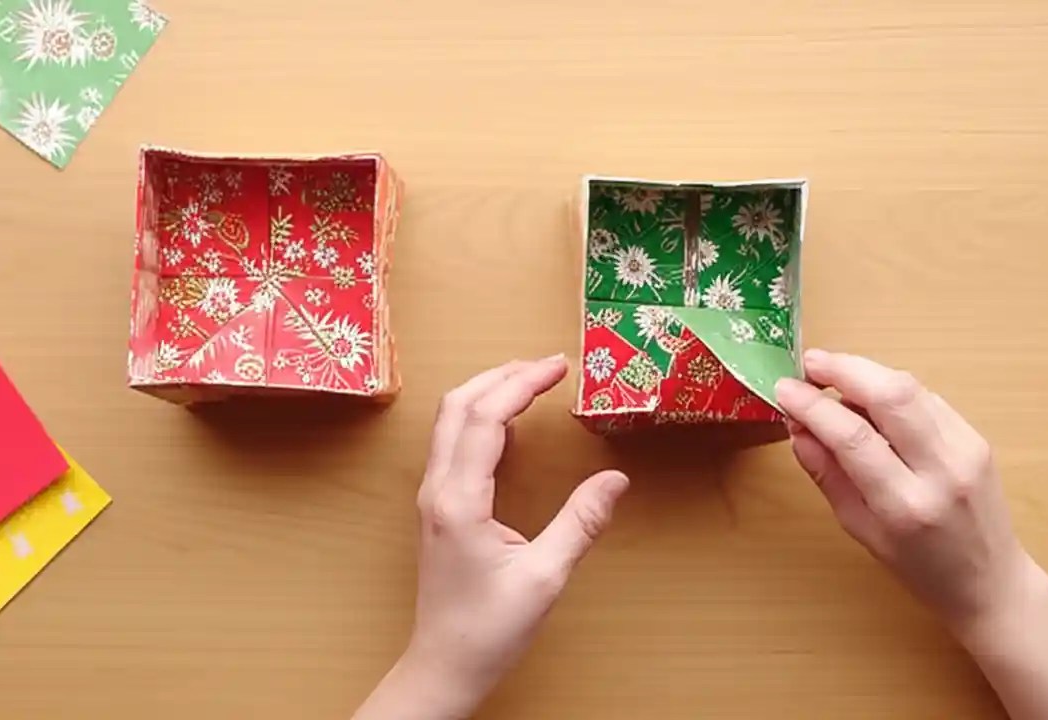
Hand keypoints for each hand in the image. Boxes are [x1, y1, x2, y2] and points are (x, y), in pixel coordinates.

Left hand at [354, 356, 629, 719]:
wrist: (443, 667)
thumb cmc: (488, 630)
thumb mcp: (544, 578)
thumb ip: (579, 523)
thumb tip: (615, 479)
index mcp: (460, 500)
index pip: (486, 417)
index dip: (522, 383)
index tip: (558, 366)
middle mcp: (437, 490)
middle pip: (458, 406)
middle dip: (502, 375)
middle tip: (548, 365)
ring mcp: (433, 498)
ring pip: (450, 422)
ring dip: (487, 393)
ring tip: (531, 382)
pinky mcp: (438, 509)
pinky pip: (453, 446)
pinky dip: (480, 420)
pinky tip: (508, 426)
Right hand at [776, 350, 1047, 638]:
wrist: (991, 582)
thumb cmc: (918, 567)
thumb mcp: (860, 530)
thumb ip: (827, 475)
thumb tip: (797, 428)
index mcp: (905, 506)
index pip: (853, 437)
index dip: (813, 406)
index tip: (784, 389)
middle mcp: (941, 471)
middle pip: (891, 395)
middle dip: (844, 369)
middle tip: (808, 364)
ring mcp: (966, 450)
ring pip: (911, 388)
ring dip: (865, 373)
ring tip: (831, 377)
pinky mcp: (977, 437)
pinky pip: (927, 398)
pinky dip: (891, 390)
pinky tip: (869, 398)